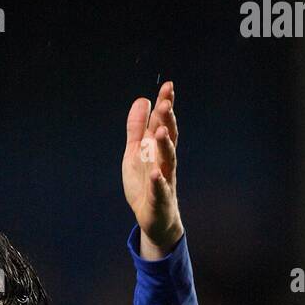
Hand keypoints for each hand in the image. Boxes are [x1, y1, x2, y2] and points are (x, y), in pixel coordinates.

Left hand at [122, 81, 183, 258]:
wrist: (155, 218)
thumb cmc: (146, 183)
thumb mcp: (136, 152)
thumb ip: (137, 128)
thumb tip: (142, 99)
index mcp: (157, 149)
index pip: (164, 123)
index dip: (166, 105)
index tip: (168, 86)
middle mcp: (164, 161)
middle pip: (168, 138)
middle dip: (167, 121)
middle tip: (166, 104)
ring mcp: (164, 180)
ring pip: (167, 161)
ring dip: (164, 146)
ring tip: (160, 131)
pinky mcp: (159, 200)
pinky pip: (159, 190)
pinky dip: (158, 182)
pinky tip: (155, 173)